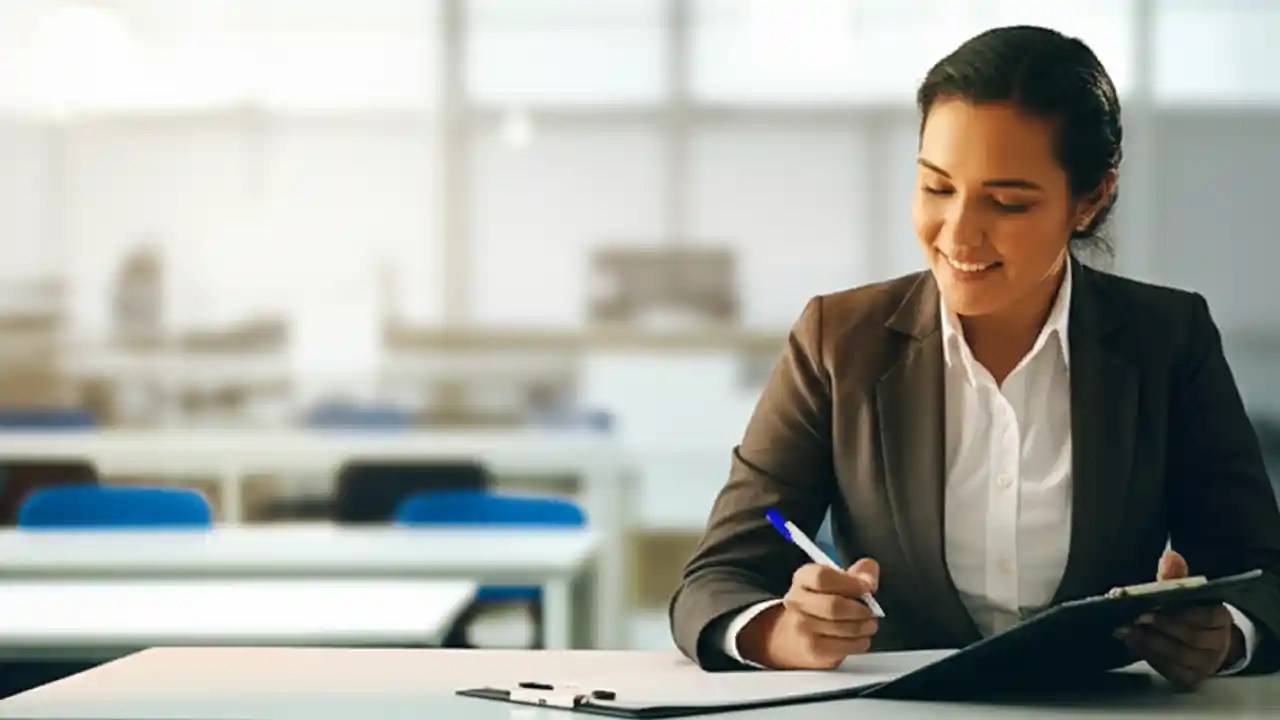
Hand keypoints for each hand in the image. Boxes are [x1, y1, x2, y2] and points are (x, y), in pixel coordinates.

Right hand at [738, 558, 880, 669]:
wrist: (795, 635)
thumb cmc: (823, 602)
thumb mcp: (838, 580)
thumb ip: (859, 574)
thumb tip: (868, 580)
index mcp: (803, 578)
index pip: (822, 577)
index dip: (850, 582)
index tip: (867, 587)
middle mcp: (796, 601)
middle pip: (834, 606)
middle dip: (860, 610)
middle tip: (871, 611)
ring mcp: (801, 627)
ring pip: (843, 628)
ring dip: (864, 627)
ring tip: (869, 624)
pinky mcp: (812, 649)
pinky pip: (846, 647)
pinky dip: (860, 642)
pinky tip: (860, 637)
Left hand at [1115, 550, 1243, 689]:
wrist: (1203, 642)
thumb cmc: (1191, 611)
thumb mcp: (1187, 592)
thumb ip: (1177, 576)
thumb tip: (1170, 557)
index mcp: (1220, 618)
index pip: (1203, 617)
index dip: (1175, 615)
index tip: (1147, 609)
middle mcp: (1219, 644)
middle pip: (1190, 638)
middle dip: (1159, 629)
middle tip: (1132, 619)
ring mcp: (1207, 664)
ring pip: (1179, 656)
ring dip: (1149, 643)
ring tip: (1126, 630)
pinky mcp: (1192, 678)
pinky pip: (1171, 670)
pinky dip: (1150, 656)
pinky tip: (1133, 643)